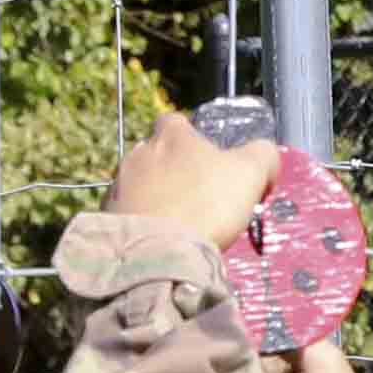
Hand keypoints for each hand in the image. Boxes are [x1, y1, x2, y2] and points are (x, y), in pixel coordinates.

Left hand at [100, 101, 289, 248]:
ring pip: (142, 183)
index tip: (211, 161)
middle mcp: (139, 152)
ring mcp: (118, 183)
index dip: (194, 138)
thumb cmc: (206, 203)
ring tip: (179, 222)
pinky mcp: (107, 214)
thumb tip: (264, 153)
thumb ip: (263, 154)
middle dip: (175, 170)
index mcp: (172, 135)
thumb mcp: (251, 172)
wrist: (157, 251)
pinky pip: (129, 211)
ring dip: (158, 196)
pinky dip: (144, 220)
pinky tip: (161, 237)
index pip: (177, 121)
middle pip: (158, 154)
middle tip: (199, 197)